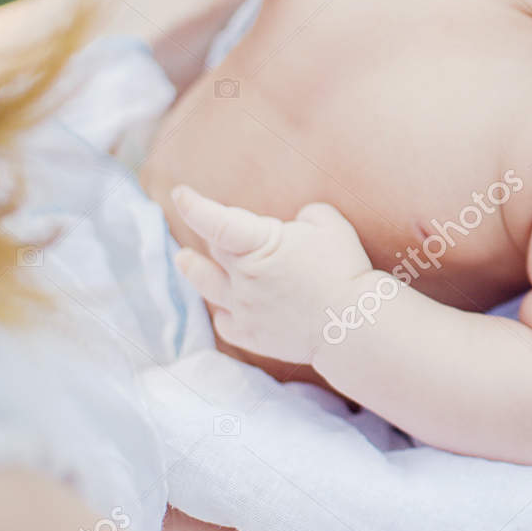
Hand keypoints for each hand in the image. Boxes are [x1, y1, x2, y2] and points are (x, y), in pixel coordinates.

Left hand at [170, 185, 375, 365]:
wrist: (351, 321)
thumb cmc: (344, 269)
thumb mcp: (331, 224)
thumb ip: (308, 215)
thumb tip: (297, 223)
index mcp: (258, 244)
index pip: (216, 222)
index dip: (193, 206)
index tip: (180, 194)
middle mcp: (242, 276)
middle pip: (215, 251)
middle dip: (213, 237)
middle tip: (216, 229)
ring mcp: (243, 308)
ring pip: (206, 285)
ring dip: (193, 269)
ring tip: (183, 260)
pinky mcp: (252, 335)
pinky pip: (224, 323)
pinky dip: (222, 312)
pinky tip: (225, 308)